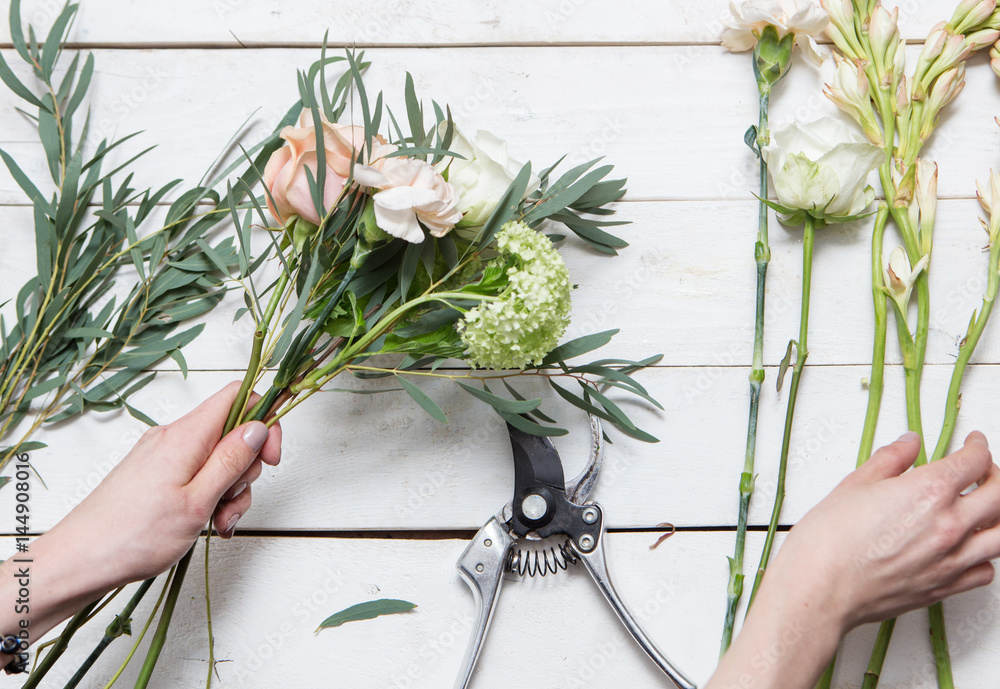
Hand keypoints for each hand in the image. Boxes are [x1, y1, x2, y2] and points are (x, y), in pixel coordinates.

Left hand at [0, 382, 281, 644]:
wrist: (80, 561)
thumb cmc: (133, 536)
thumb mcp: (197, 502)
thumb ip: (231, 461)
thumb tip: (258, 427)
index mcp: (185, 436)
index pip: (238, 396)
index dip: (265, 420)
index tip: (272, 457)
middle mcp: (173, 438)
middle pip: (232, 433)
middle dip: (246, 469)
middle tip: (233, 502)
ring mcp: (163, 456)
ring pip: (218, 459)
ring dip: (229, 491)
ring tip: (217, 521)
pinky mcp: (156, 474)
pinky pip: (197, 474)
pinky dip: (209, 496)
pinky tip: (205, 522)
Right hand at [778, 430, 998, 629]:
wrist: (821, 587)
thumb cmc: (829, 540)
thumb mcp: (854, 484)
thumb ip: (890, 459)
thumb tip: (909, 444)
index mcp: (928, 491)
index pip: (975, 461)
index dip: (977, 446)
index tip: (973, 443)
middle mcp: (949, 525)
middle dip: (995, 475)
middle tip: (982, 469)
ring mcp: (951, 559)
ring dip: (997, 515)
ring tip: (982, 508)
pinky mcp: (945, 586)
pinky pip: (985, 570)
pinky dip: (983, 555)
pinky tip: (967, 546)